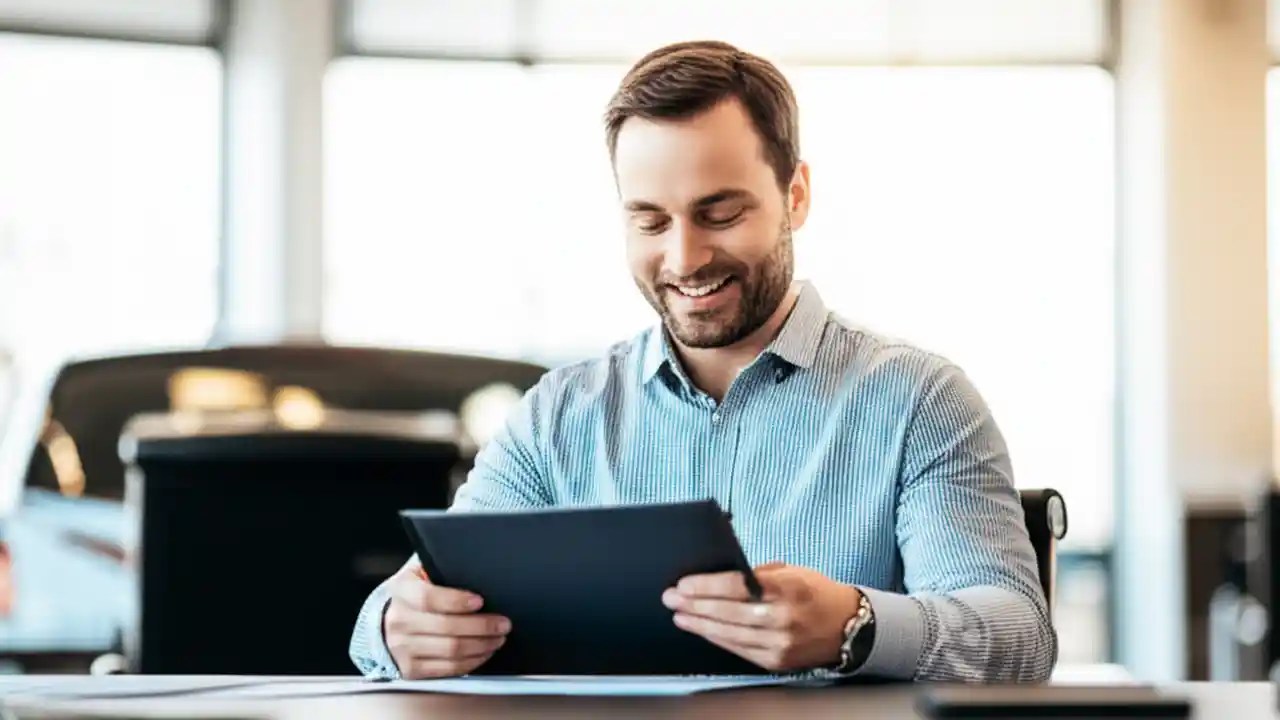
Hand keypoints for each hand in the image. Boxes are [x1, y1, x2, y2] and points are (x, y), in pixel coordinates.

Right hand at [382, 560, 511, 677]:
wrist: (387, 623)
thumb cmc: (414, 593)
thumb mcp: (420, 571)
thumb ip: (440, 564)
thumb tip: (474, 559)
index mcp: (402, 590)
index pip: (428, 598)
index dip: (456, 601)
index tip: (480, 601)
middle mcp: (398, 620)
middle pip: (446, 628)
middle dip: (482, 626)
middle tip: (503, 623)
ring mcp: (403, 648)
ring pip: (451, 651)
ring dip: (482, 645)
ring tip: (498, 637)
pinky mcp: (411, 669)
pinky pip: (448, 669)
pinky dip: (472, 662)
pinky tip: (484, 651)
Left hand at [663, 562, 861, 672]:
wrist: (848, 626)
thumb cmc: (816, 592)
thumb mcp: (792, 571)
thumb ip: (758, 573)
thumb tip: (720, 575)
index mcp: (787, 588)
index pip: (737, 587)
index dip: (706, 586)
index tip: (684, 584)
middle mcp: (783, 618)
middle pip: (728, 612)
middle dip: (695, 604)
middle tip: (671, 598)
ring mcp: (779, 643)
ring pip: (729, 634)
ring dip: (700, 624)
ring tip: (680, 615)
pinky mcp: (776, 661)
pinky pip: (738, 650)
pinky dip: (717, 639)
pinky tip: (702, 630)